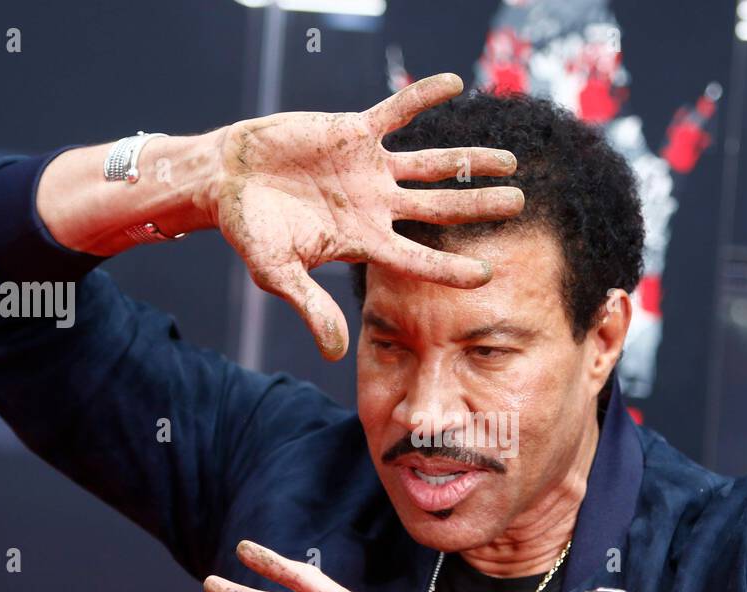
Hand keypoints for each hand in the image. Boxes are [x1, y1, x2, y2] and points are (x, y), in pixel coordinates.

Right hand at [201, 73, 524, 359]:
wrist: (226, 181)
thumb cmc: (250, 231)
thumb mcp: (277, 273)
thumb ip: (310, 307)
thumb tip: (335, 353)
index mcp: (363, 242)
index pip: (417, 258)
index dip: (450, 267)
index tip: (487, 274)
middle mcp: (377, 207)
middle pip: (439, 209)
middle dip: (478, 208)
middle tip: (519, 205)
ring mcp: (370, 170)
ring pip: (431, 165)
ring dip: (469, 162)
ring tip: (510, 161)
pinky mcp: (355, 133)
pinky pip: (396, 112)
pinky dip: (422, 97)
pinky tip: (455, 84)